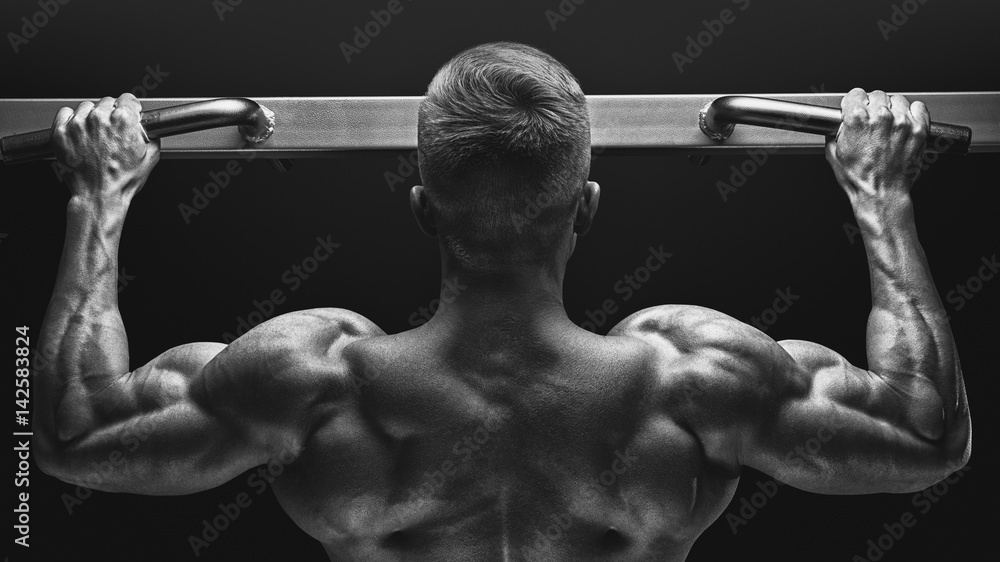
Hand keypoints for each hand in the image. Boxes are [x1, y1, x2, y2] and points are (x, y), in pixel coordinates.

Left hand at [52, 93, 159, 205]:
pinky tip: (80, 133)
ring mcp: (78, 123)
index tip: (127, 113)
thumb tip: (148, 127)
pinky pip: (65, 113)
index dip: (130, 108)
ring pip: (87, 107)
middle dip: (111, 114)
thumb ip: (151, 135)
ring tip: (95, 135)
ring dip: (91, 117)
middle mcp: (100, 118)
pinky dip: (71, 120)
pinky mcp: (61, 131)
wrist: (99, 196)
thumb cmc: (122, 181)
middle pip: (107, 102)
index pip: (127, 98)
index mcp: (124, 121)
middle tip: (111, 132)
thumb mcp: (150, 158)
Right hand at [825, 88, 928, 204]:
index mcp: (857, 119)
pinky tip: (904, 123)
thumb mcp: (833, 154)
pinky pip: (918, 107)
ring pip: (897, 99)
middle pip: (877, 95)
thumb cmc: (859, 179)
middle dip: (873, 106)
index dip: (854, 103)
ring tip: (889, 124)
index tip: (856, 108)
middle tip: (872, 121)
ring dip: (893, 109)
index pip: (856, 93)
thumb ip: (836, 132)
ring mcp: (902, 122)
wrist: (881, 194)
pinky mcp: (919, 130)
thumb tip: (838, 125)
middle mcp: (881, 117)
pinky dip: (912, 113)